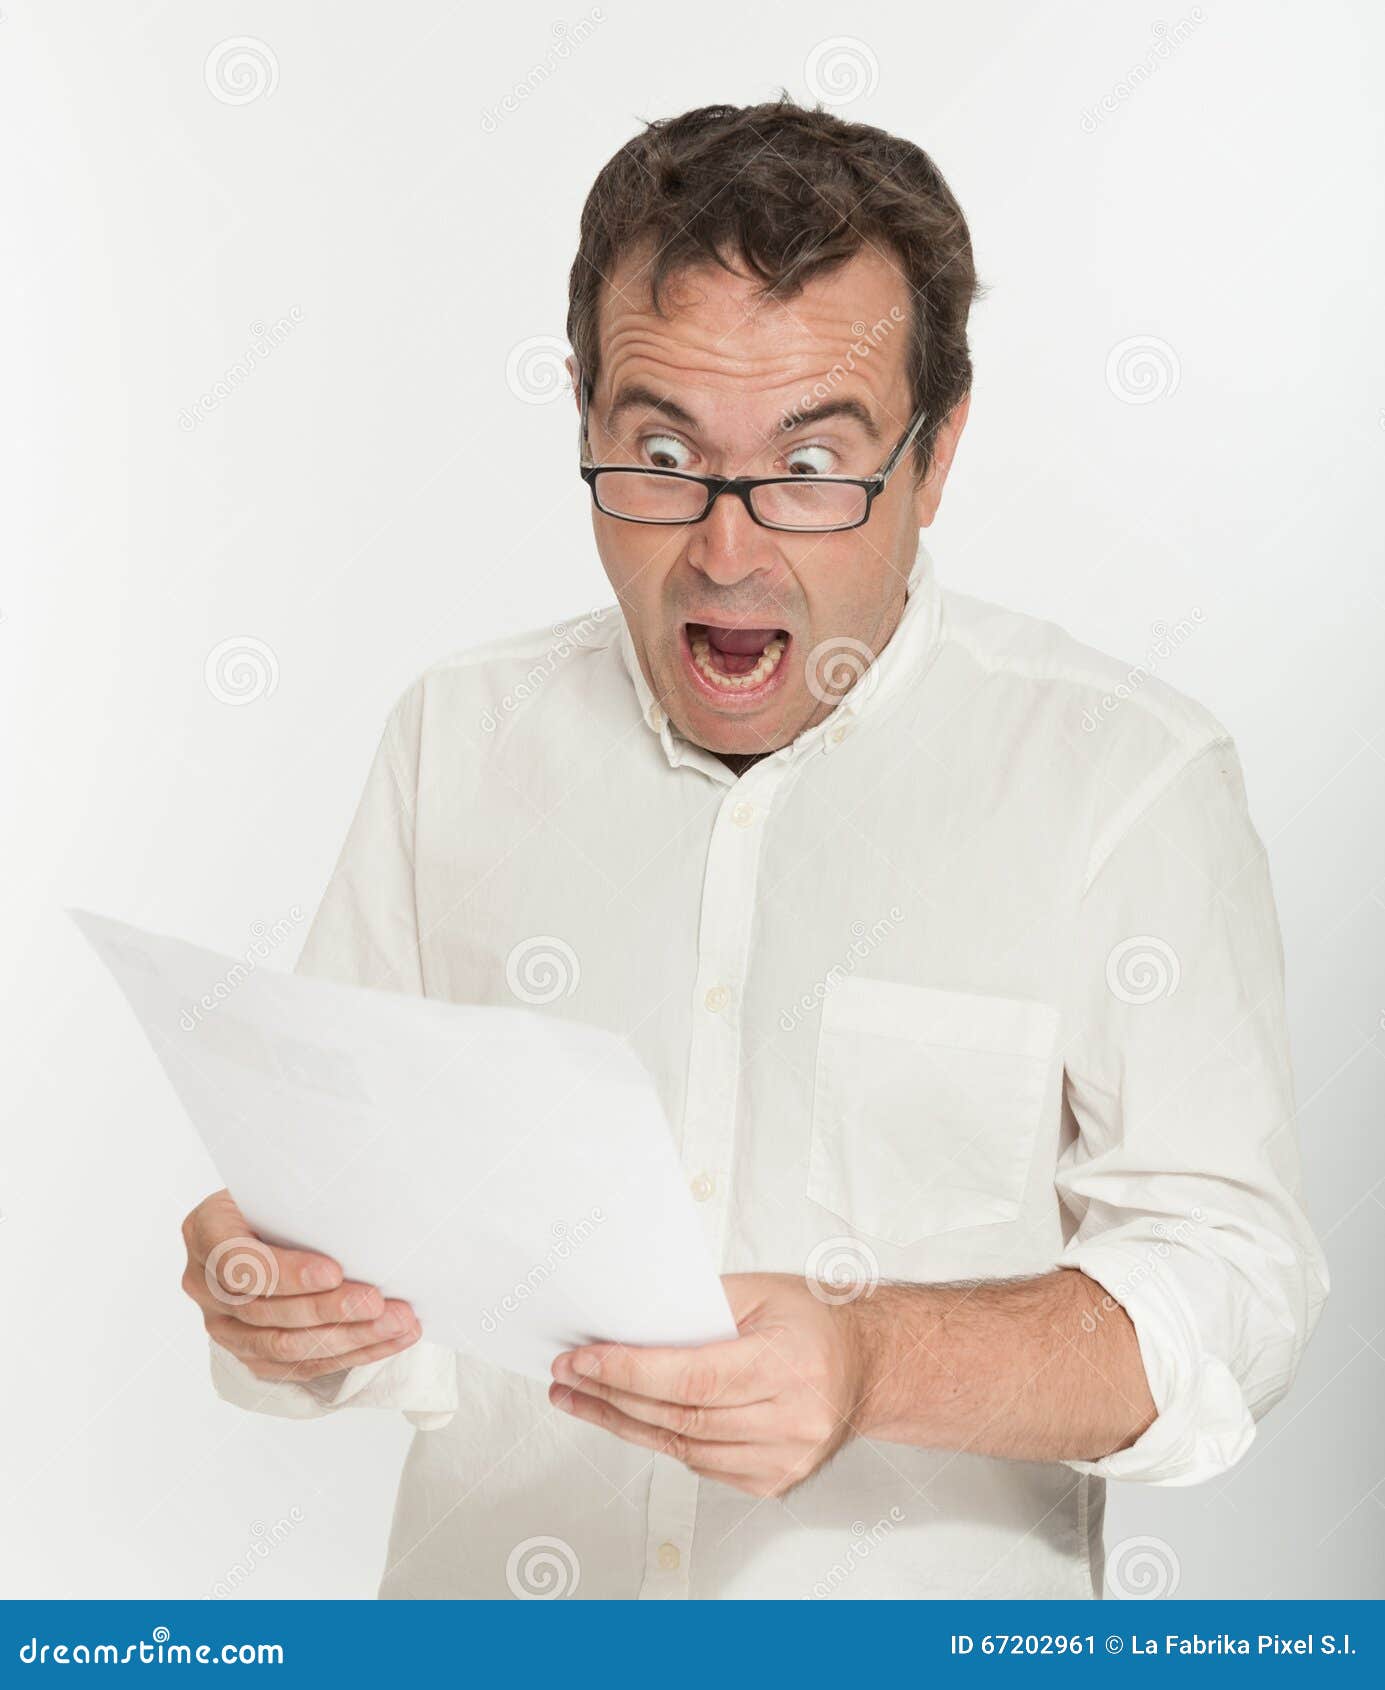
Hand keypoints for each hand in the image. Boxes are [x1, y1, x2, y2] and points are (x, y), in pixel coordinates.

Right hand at [181, 1189, 420, 1382]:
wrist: (265, 1223)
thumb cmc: (279, 1200)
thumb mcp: (281, 1187)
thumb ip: (303, 1202)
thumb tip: (363, 1208)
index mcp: (207, 1231)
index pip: (237, 1261)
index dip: (285, 1273)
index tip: (334, 1272)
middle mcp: (205, 1284)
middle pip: (265, 1310)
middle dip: (329, 1309)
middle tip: (378, 1303)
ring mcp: (224, 1325)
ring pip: (284, 1346)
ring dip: (348, 1337)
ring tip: (396, 1323)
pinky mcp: (250, 1353)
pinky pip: (299, 1365)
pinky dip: (350, 1353)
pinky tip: (388, 1339)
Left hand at [549, 1272, 868, 1497]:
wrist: (868, 1366)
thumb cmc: (814, 1321)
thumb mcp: (759, 1292)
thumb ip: (696, 1307)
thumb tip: (628, 1320)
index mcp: (788, 1366)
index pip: (691, 1377)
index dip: (629, 1371)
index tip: (583, 1359)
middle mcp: (791, 1421)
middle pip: (679, 1417)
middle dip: (612, 1394)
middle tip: (569, 1374)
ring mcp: (785, 1459)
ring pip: (682, 1447)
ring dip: (624, 1422)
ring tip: (582, 1397)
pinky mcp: (774, 1482)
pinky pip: (701, 1464)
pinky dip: (663, 1438)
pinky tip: (632, 1417)